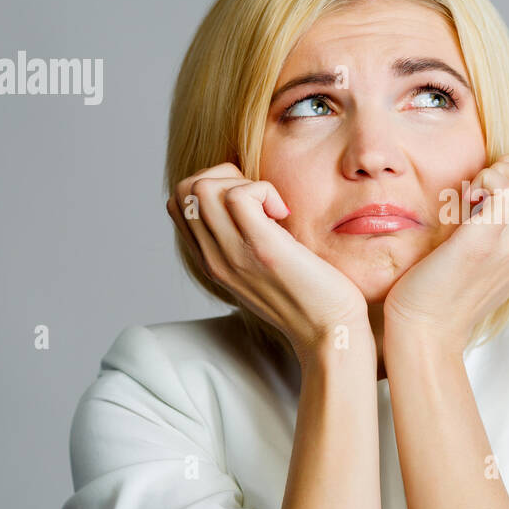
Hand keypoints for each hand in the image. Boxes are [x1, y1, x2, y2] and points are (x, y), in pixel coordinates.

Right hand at [167, 162, 369, 365]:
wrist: (329, 332)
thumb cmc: (310, 296)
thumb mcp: (263, 266)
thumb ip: (245, 240)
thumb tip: (252, 202)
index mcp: (212, 260)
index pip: (179, 204)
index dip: (212, 185)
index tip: (249, 201)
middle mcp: (214, 258)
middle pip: (185, 190)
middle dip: (223, 176)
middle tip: (260, 199)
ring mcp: (233, 254)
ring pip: (202, 188)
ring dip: (242, 182)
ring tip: (271, 207)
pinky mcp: (262, 249)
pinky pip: (239, 196)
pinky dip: (263, 191)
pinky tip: (283, 213)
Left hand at [383, 154, 508, 346]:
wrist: (426, 332)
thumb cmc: (443, 291)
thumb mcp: (485, 255)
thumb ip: (498, 227)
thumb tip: (490, 190)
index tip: (485, 192)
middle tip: (479, 191)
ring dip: (496, 173)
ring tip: (470, 199)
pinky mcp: (486, 241)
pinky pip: (506, 187)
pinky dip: (481, 183)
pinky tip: (461, 206)